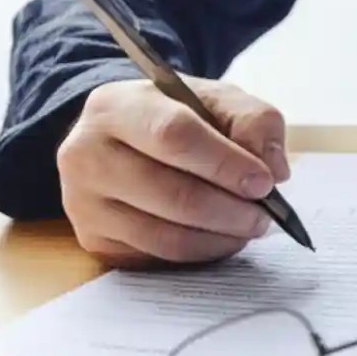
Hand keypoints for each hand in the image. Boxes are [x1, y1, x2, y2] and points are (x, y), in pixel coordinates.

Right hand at [56, 77, 289, 268]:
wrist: (124, 139)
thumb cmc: (175, 117)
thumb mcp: (216, 99)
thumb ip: (254, 121)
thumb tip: (273, 170)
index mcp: (115, 106)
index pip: (173, 136)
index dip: (225, 163)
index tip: (264, 182)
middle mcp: (85, 154)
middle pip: (169, 193)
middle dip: (229, 209)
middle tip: (265, 214)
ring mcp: (83, 202)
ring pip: (164, 234)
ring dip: (220, 236)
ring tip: (250, 225)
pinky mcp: (94, 239)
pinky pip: (157, 255)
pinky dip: (201, 251)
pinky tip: (221, 236)